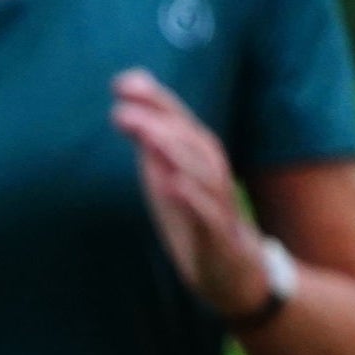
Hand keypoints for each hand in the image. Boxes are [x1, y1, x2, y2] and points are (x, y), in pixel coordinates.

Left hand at [112, 71, 275, 320]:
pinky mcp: (217, 237)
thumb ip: (150, 147)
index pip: (177, 121)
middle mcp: (211, 175)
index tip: (121, 82)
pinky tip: (171, 186)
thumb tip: (125, 109)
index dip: (154, 100)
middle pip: (189, 140)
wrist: (234, 272)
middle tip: (123, 108)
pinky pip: (207, 216)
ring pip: (201, 173)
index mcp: (197, 159)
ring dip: (174, 153)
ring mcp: (217, 205)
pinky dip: (190, 200)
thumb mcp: (166, 179)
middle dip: (158, 121)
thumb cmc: (196, 219)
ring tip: (147, 136)